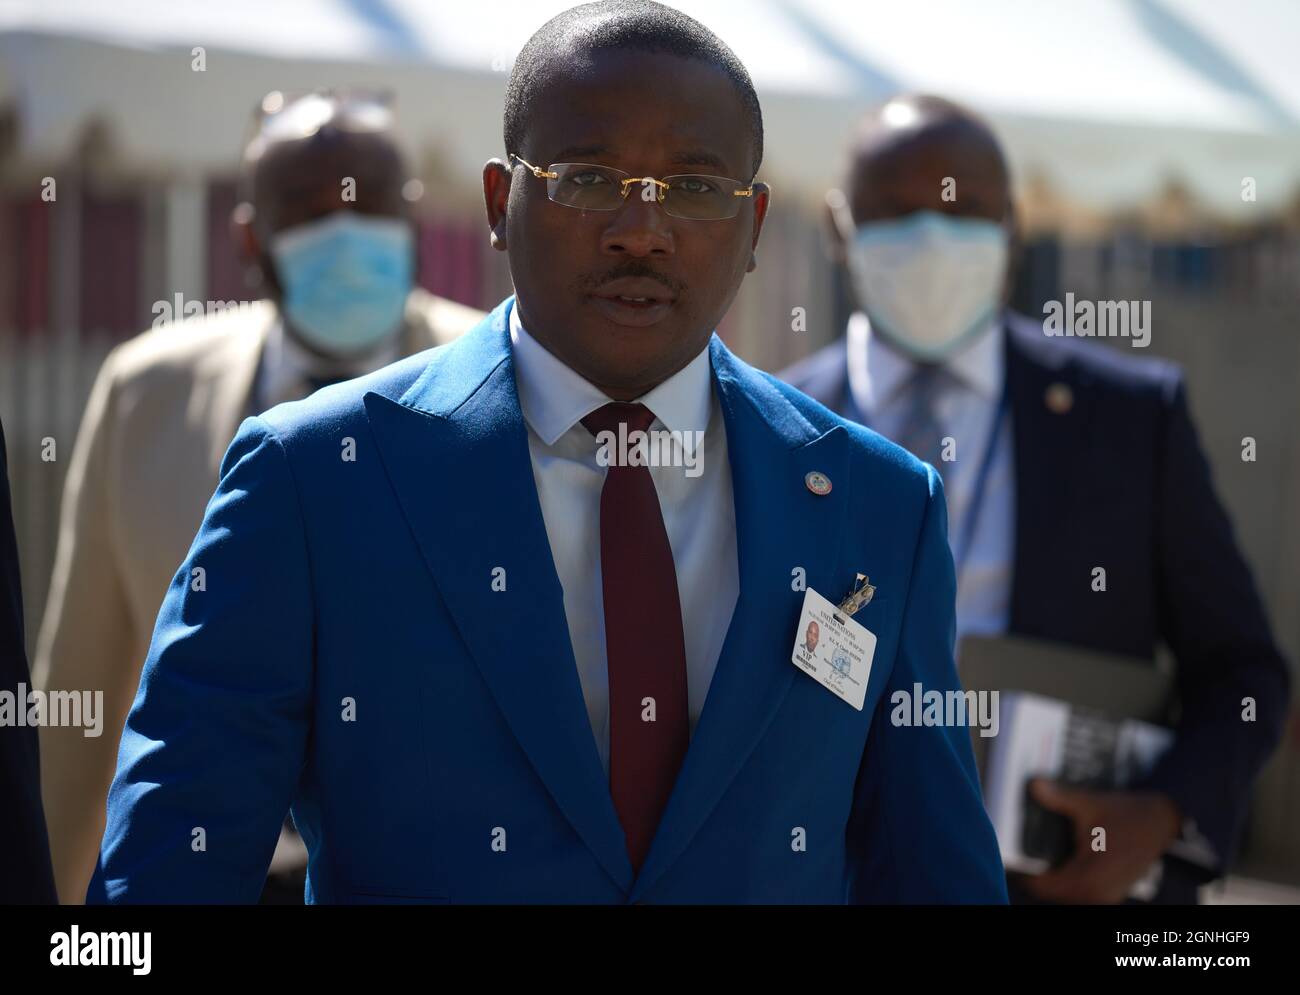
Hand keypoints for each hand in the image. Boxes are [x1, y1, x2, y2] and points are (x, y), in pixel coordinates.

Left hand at [1019, 780, 1181, 903]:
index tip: (1007, 853)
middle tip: (1015, 849)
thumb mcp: (1091, 804)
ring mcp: (1104, 895)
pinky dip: (1063, 878)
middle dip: (1032, 872)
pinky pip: (1076, 891)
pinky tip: (1053, 859)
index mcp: (1090, 878)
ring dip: (1048, 877)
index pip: (1042, 886)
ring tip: (1030, 853)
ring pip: (1063, 893)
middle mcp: (1097, 893)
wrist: (1163, 822)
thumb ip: (1061, 798)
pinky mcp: (1108, 892)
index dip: (1022, 871)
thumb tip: (1034, 786)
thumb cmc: (1128, 814)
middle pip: (1050, 890)